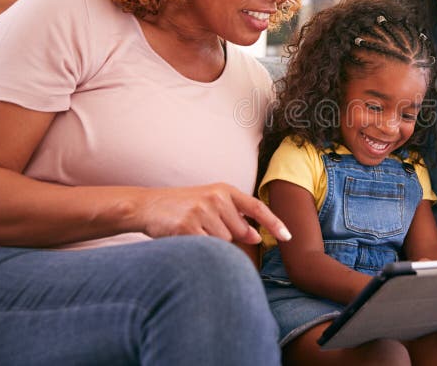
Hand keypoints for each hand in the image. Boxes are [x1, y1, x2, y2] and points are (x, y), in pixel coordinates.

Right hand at [136, 183, 290, 243]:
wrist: (148, 205)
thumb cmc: (184, 207)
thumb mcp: (211, 203)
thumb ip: (235, 217)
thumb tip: (256, 236)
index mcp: (225, 190)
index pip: (257, 208)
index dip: (274, 223)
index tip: (288, 237)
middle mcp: (216, 198)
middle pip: (240, 232)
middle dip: (229, 236)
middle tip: (206, 226)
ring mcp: (202, 211)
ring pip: (224, 241)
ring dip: (212, 242)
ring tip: (194, 229)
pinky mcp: (188, 226)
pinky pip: (207, 246)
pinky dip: (200, 246)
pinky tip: (187, 236)